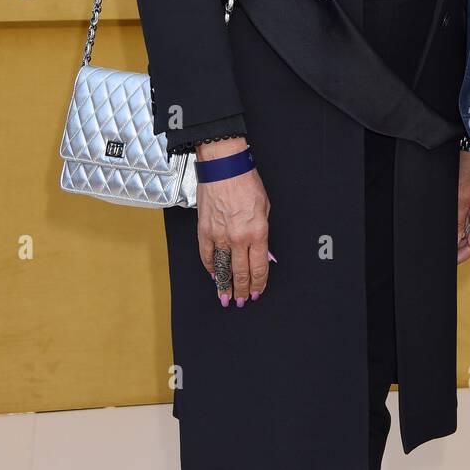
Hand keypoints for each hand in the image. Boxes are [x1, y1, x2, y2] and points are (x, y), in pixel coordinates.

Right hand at [195, 137, 270, 304]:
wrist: (225, 168)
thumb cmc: (247, 183)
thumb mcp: (265, 209)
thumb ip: (263, 234)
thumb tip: (262, 253)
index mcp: (258, 232)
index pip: (259, 267)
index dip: (258, 283)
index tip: (257, 292)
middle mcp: (238, 238)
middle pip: (241, 273)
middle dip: (242, 290)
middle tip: (241, 301)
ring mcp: (220, 236)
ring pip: (222, 268)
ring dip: (224, 285)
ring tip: (225, 298)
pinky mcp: (204, 231)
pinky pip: (207, 256)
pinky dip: (210, 268)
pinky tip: (214, 276)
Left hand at [457, 150, 469, 264]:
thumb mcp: (460, 197)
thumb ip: (458, 221)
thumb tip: (453, 241)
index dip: (463, 255)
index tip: (451, 261)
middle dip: (461, 248)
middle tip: (446, 255)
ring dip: (459, 238)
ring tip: (445, 244)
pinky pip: (468, 219)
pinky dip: (459, 226)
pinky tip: (450, 229)